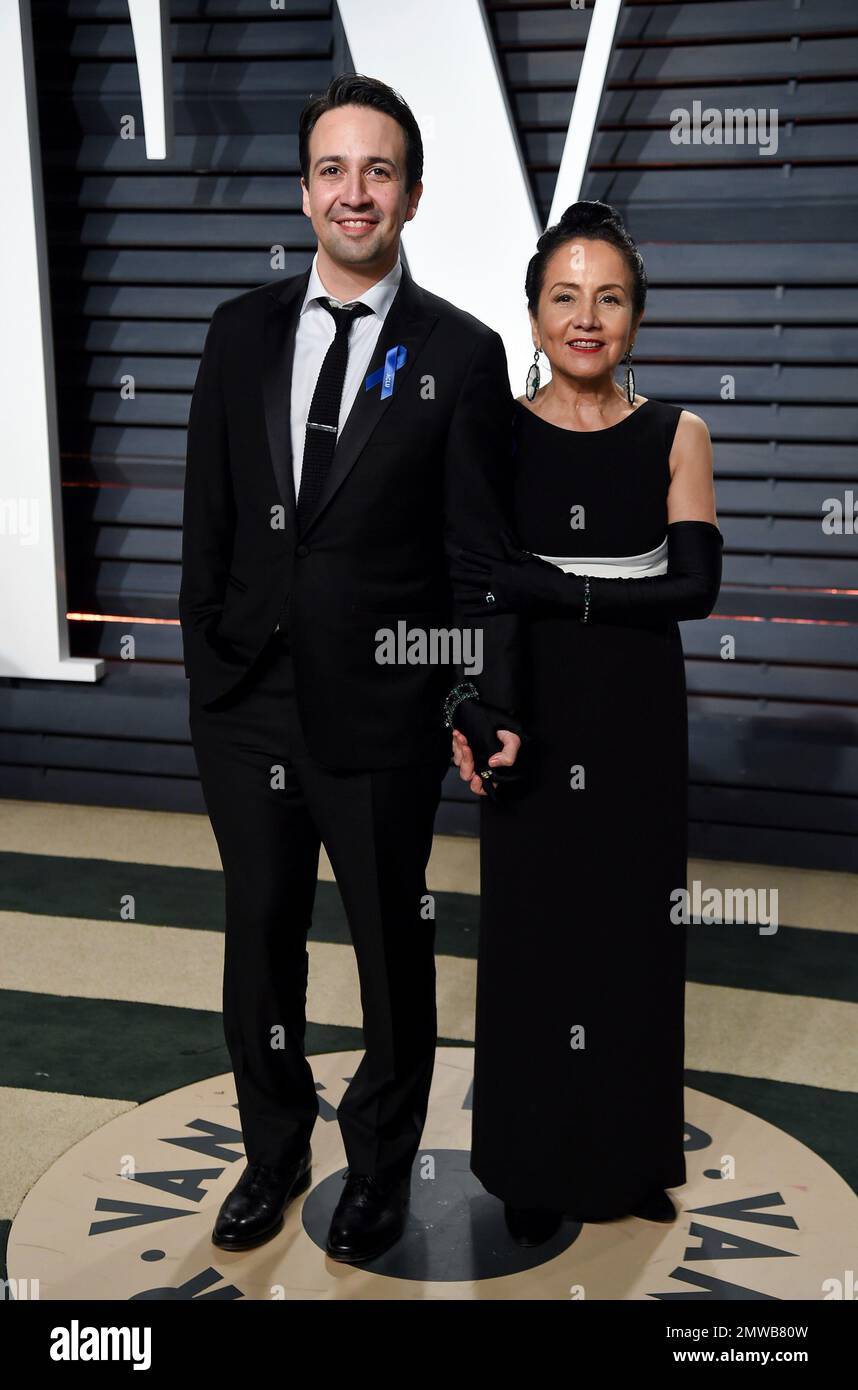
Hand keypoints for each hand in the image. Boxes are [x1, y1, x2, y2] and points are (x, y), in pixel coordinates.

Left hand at [450, 546, 578, 616]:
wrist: (554, 592)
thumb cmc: (543, 573)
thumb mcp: (526, 558)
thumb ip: (511, 549)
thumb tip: (503, 536)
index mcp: (502, 568)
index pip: (482, 560)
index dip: (469, 556)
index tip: (458, 553)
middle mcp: (498, 582)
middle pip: (475, 578)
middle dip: (462, 575)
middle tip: (450, 573)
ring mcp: (500, 595)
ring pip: (478, 595)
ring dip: (465, 594)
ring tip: (454, 594)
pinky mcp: (506, 607)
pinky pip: (488, 609)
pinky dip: (476, 611)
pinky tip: (466, 611)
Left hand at [453, 725, 520, 796]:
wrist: (500, 721)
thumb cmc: (509, 734)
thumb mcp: (513, 744)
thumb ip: (507, 756)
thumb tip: (492, 763)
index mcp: (492, 772)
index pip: (482, 788)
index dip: (477, 786)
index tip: (477, 777)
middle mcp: (480, 767)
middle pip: (467, 774)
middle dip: (466, 760)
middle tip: (467, 747)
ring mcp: (471, 758)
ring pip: (459, 761)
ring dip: (459, 749)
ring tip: (461, 736)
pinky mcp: (464, 748)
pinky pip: (455, 750)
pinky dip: (455, 742)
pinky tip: (458, 734)